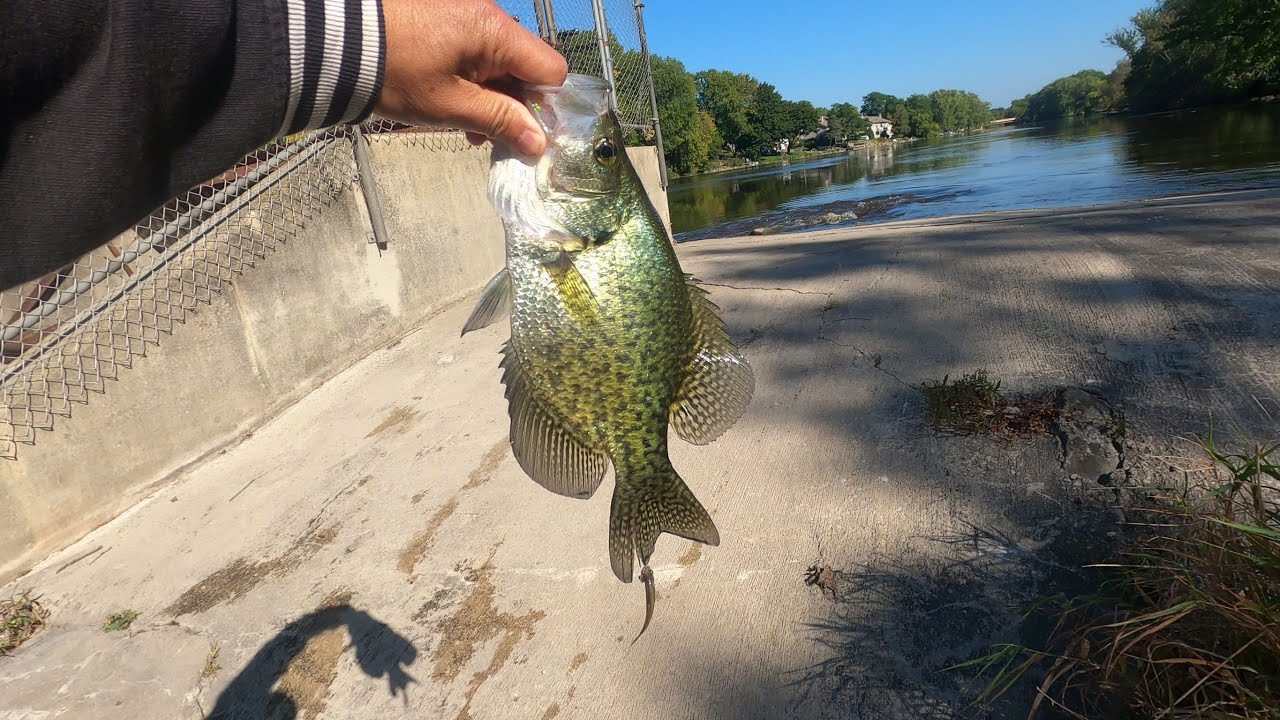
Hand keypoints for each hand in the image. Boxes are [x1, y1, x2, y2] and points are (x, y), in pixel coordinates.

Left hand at [376, 0, 568, 159]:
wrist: (338, 43)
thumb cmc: (395, 73)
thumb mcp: (452, 106)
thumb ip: (501, 122)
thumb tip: (538, 144)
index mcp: (496, 31)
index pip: (551, 69)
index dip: (547, 107)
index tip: (529, 135)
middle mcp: (488, 16)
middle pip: (526, 68)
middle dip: (516, 107)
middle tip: (494, 139)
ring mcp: (466, 16)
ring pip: (500, 65)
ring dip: (493, 99)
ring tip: (470, 128)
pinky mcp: (446, 21)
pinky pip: (477, 55)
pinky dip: (474, 83)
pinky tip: (455, 107)